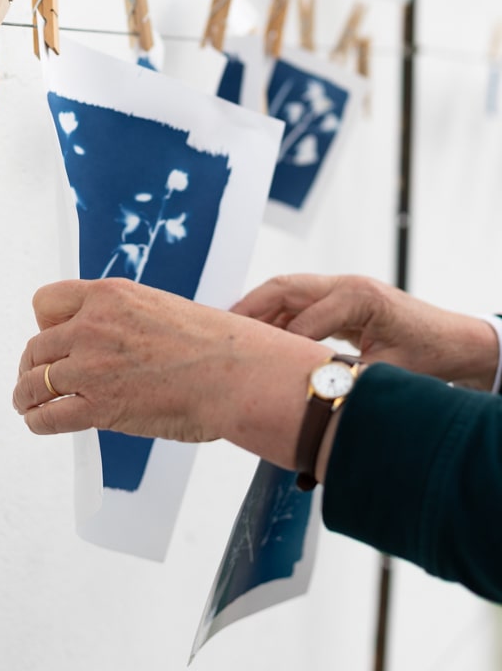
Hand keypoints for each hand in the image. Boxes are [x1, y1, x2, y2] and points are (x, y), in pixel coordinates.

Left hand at [13, 278, 330, 469]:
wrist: (237, 374)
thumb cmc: (215, 344)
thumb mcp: (159, 306)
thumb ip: (123, 317)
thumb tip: (107, 339)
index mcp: (110, 295)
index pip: (46, 302)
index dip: (45, 324)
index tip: (52, 338)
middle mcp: (93, 325)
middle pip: (36, 345)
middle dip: (34, 363)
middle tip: (37, 376)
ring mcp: (91, 365)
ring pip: (33, 380)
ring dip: (26, 394)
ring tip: (26, 403)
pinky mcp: (98, 406)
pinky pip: (47, 415)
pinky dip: (37, 421)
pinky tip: (39, 422)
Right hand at [232, 274, 497, 388]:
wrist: (455, 340)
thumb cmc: (429, 354)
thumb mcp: (386, 372)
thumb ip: (344, 377)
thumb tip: (308, 394)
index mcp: (358, 297)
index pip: (302, 319)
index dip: (278, 345)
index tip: (257, 368)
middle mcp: (345, 285)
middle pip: (283, 288)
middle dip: (249, 308)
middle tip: (223, 331)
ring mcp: (340, 287)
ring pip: (285, 292)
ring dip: (258, 310)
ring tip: (231, 332)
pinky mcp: (338, 298)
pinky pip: (297, 302)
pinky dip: (274, 315)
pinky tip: (258, 336)